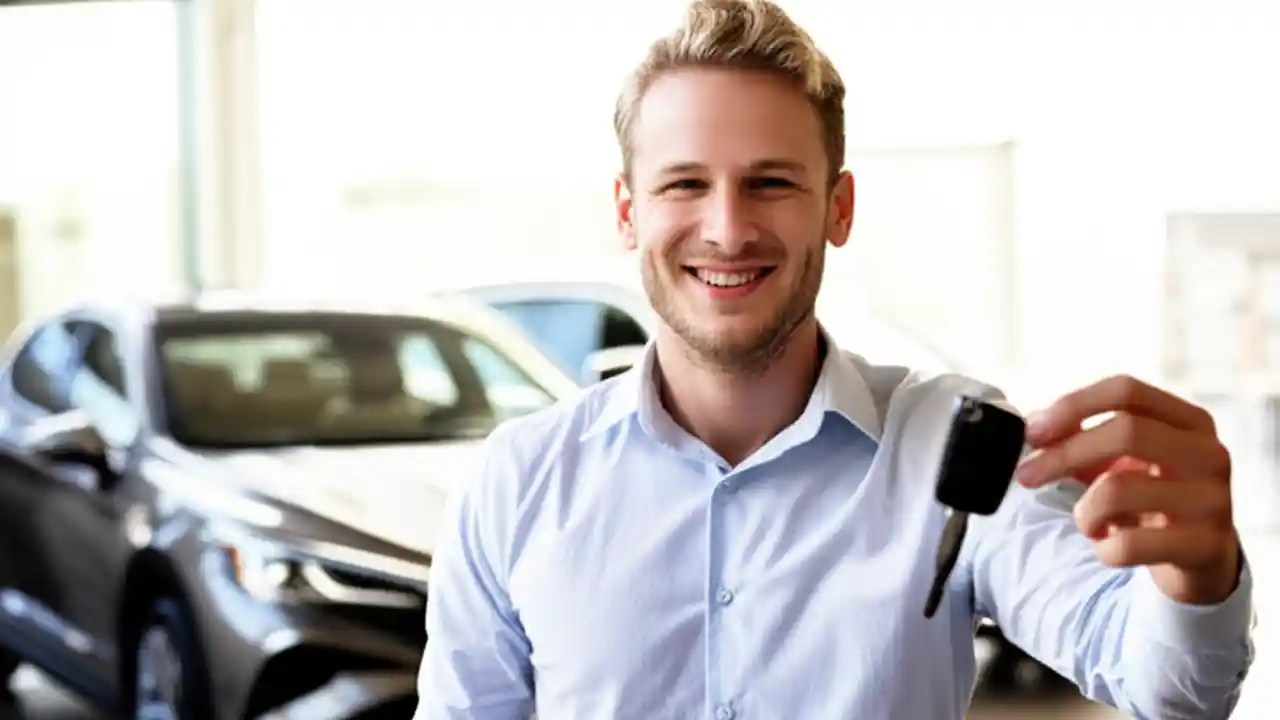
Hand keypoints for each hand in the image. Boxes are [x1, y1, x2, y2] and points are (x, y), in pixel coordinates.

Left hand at [1013, 374, 1240, 604]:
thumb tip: (1034, 427)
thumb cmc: (1152, 500)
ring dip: (1084, 512)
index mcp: (1189, 422)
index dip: (1073, 405)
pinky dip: (1103, 549)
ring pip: (1119, 490)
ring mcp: (1212, 501)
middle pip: (1126, 432)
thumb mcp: (1122, 462)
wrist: (1202, 559)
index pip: (1126, 390)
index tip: (1033, 431)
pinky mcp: (1205, 547)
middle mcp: (1208, 454)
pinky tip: (1109, 547)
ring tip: (1089, 522)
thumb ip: (1082, 439)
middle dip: (1063, 455)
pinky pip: (1128, 545)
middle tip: (1026, 476)